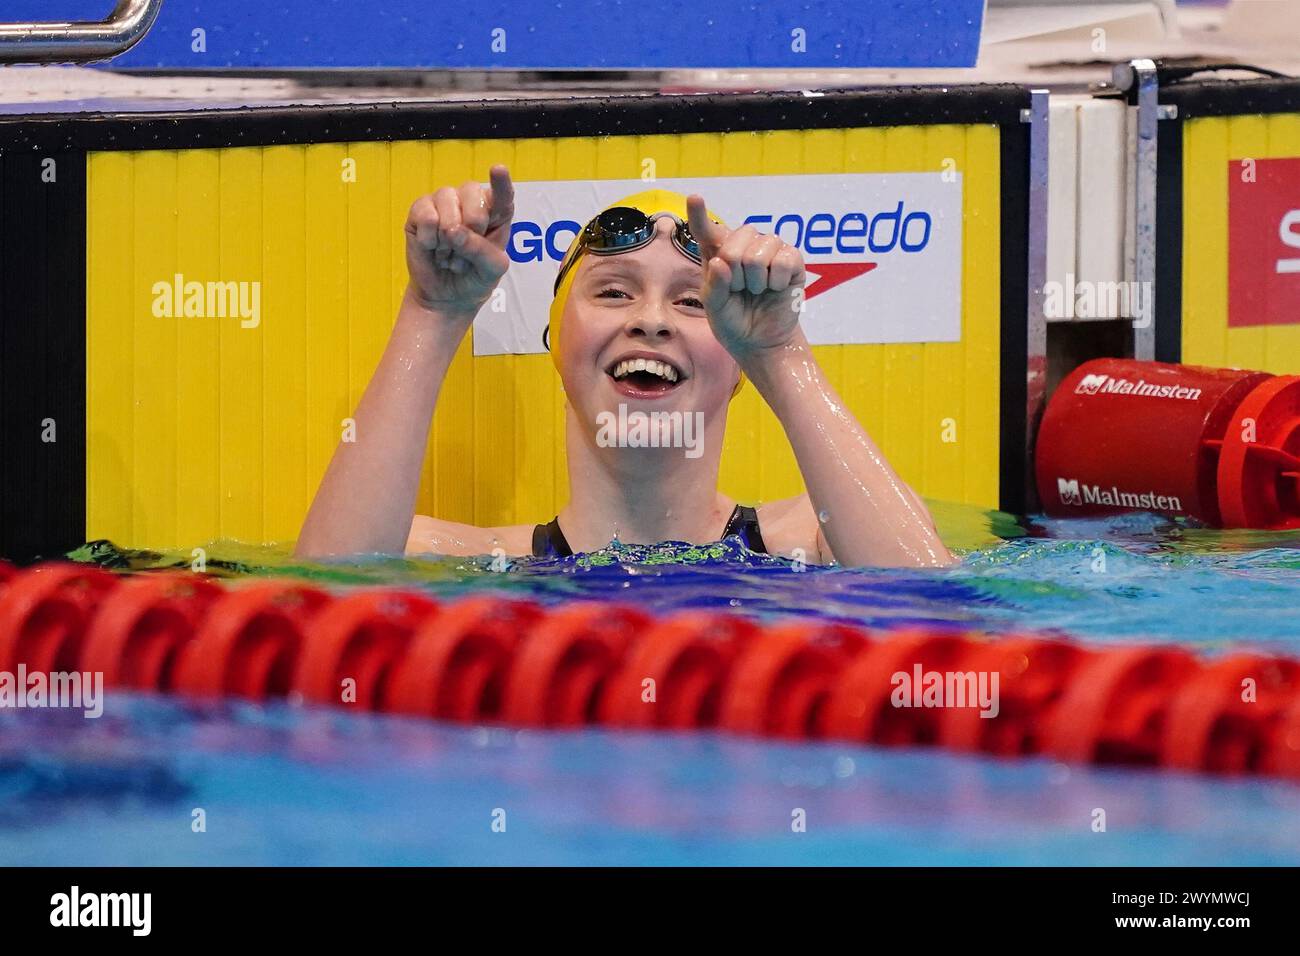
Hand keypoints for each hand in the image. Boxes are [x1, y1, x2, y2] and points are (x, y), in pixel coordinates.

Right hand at [404, 164, 514, 316]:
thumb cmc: (474, 278)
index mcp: (497, 213)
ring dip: (448, 237)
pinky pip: (426, 216)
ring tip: (449, 252)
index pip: (502, 194)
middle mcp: (471, 201)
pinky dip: (429, 238)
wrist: (444, 296)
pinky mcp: (421, 210)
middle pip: (473, 193)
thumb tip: (454, 231)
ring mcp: (445, 202)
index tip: (498, 169)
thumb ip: (483, 251)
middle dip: (472, 226)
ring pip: (447, 201)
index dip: (500, 182)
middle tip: (466, 251)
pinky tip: (432, 247)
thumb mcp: (491, 271)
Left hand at [686, 194, 805, 362]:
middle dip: (736, 275)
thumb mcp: (715, 309)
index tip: (694, 197)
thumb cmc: (734, 322)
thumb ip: (714, 286)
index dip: (699, 214)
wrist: (761, 342)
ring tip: (758, 290)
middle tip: (741, 291)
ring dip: (757, 281)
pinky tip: (776, 288)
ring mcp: (769, 249)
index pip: (706, 230)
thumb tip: (721, 261)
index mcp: (717, 254)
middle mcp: (743, 245)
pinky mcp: (792, 258)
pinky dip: (778, 281)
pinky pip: (784, 260)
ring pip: (759, 253)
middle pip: (735, 245)